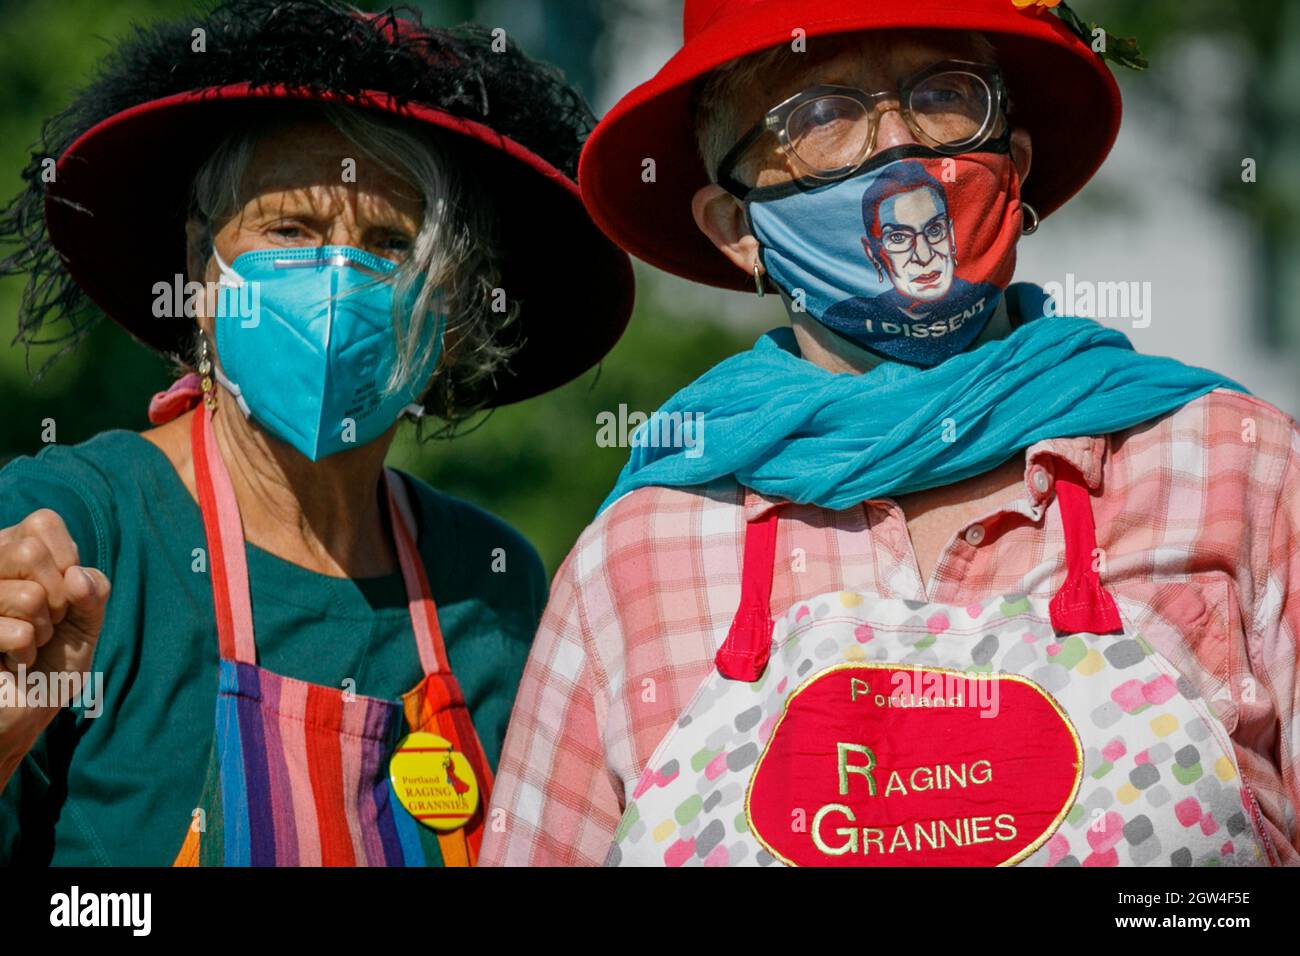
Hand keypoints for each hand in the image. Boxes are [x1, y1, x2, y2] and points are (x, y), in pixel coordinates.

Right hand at [0, 509, 110, 777]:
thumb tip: (76, 576)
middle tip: (48, 621)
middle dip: (57, 597)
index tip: (65, 593)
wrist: (24, 710)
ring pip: (27, 595)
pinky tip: (13, 661)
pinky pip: (16, 631)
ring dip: (42, 628)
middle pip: (30, 553)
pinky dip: (26, 651)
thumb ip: (93, 590)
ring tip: (29, 643)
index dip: (67, 559)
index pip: (43, 523)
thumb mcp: (86, 619)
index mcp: (8, 550)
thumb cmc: (53, 660)